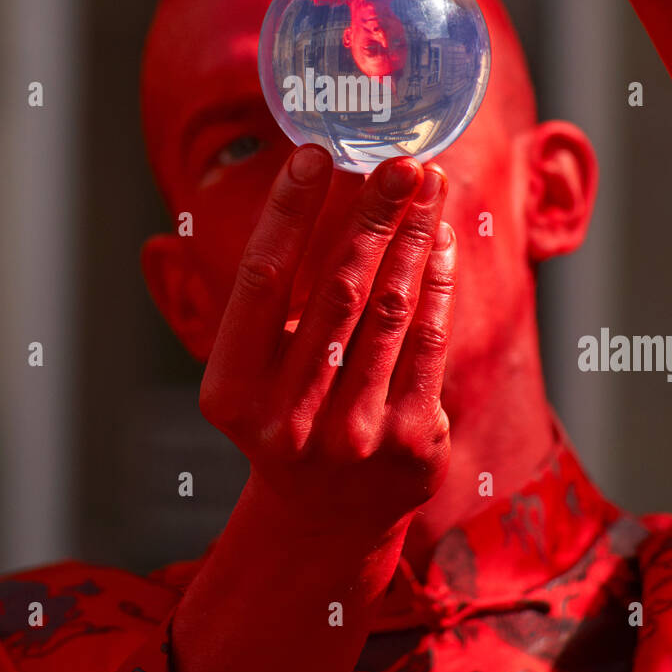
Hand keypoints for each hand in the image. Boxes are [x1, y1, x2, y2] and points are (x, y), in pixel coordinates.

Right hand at [200, 145, 454, 540]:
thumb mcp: (256, 369)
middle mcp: (287, 418)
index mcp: (231, 392)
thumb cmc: (286, 413)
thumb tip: (325, 183)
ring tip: (428, 184)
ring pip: (391, 308)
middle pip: (337, 288)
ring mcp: (352, 436)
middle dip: (373, 214)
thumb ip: (278, 296)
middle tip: (400, 161)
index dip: (288, 212)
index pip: (261, 280)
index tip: (314, 152)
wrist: (326, 520)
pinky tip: (440, 239)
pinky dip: (437, 282)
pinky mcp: (409, 442)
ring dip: (413, 235)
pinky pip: (429, 341)